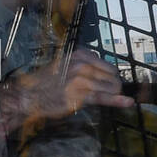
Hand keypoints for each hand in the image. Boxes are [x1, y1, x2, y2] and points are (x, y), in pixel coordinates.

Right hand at [0, 49, 133, 132]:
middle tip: (100, 94)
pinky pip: (105, 98)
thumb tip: (109, 75)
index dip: (110, 78)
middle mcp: (82, 64)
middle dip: (113, 88)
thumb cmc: (48, 82)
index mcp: (81, 54)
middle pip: (113, 77)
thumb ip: (87, 66)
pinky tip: (128, 103)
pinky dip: (118, 101)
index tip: (108, 85)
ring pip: (111, 88)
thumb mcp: (67, 65)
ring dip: (110, 96)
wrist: (28, 95)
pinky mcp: (80, 95)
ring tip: (93, 98)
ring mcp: (82, 79)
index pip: (109, 67)